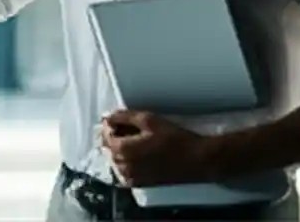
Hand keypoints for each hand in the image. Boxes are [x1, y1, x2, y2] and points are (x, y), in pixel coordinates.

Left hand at [99, 110, 215, 186]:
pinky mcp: (139, 183)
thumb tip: (108, 117)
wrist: (194, 160)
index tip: (120, 119)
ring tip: (139, 140)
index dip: (111, 125)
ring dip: (122, 149)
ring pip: (116, 160)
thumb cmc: (174, 139)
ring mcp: (130, 177)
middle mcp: (122, 166)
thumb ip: (126, 117)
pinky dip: (129, 161)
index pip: (105, 136)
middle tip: (132, 127)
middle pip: (110, 148)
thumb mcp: (150, 120)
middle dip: (116, 136)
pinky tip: (143, 153)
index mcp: (123, 150)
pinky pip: (125, 171)